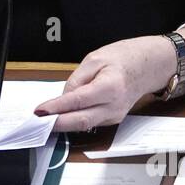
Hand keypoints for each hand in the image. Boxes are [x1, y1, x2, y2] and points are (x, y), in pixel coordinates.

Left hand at [32, 36, 173, 132]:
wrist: (148, 66)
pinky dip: (74, 122)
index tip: (40, 110)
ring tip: (44, 121)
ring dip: (63, 125)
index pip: (78, 101)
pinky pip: (90, 122)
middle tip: (37, 123)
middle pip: (81, 121)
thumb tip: (63, 97)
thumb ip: (77, 79)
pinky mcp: (112, 119)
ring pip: (84, 125)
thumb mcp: (95, 59)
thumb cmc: (124, 58)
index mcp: (110, 87)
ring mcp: (114, 115)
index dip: (56, 108)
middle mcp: (113, 106)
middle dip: (56, 124)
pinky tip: (61, 118)